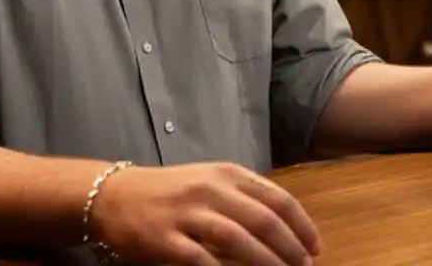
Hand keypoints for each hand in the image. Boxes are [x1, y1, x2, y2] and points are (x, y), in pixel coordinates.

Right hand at [87, 161, 320, 265]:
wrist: (116, 195)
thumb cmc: (172, 191)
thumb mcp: (212, 181)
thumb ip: (246, 198)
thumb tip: (287, 228)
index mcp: (228, 174)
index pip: (277, 198)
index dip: (302, 225)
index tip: (316, 248)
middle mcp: (211, 189)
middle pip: (263, 219)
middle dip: (291, 247)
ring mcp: (187, 213)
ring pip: (237, 238)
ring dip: (266, 262)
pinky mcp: (164, 238)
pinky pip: (199, 258)